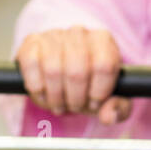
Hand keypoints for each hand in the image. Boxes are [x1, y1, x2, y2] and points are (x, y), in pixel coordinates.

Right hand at [16, 27, 131, 123]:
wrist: (63, 75)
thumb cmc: (89, 86)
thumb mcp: (110, 100)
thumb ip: (118, 108)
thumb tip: (108, 116)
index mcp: (104, 42)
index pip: (104, 66)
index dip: (98, 92)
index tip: (94, 101)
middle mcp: (79, 33)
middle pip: (77, 71)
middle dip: (75, 99)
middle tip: (74, 105)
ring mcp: (54, 35)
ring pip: (53, 69)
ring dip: (55, 96)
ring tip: (59, 102)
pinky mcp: (32, 42)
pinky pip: (31, 64)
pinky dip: (36, 87)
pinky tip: (43, 92)